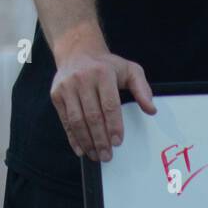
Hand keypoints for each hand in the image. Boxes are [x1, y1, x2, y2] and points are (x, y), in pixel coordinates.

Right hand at [50, 39, 155, 161]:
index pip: (109, 105)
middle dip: (100, 139)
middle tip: (107, 156)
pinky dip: (73, 137)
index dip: (114, 126)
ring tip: (96, 155)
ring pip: (77, 120)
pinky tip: (81, 149)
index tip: (118, 142)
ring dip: (87, 141)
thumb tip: (151, 110)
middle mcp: (82, 79)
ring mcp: (67, 87)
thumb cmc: (106, 65)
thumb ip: (142, 89)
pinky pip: (65, 120)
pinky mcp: (56, 94)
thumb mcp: (129, 70)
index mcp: (103, 73)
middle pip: (92, 115)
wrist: (77, 51)